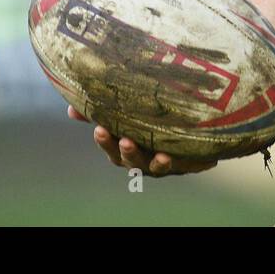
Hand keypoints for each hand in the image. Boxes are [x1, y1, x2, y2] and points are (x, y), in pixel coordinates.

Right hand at [68, 105, 217, 176]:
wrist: (187, 125)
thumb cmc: (145, 116)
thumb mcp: (126, 109)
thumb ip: (101, 106)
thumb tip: (71, 106)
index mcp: (124, 145)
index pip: (110, 144)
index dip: (104, 140)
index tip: (100, 128)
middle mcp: (141, 158)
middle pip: (131, 161)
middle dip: (128, 153)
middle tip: (125, 141)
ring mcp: (163, 162)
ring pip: (157, 167)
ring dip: (158, 163)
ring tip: (162, 157)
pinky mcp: (188, 162)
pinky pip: (190, 164)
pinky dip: (194, 164)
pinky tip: (203, 161)